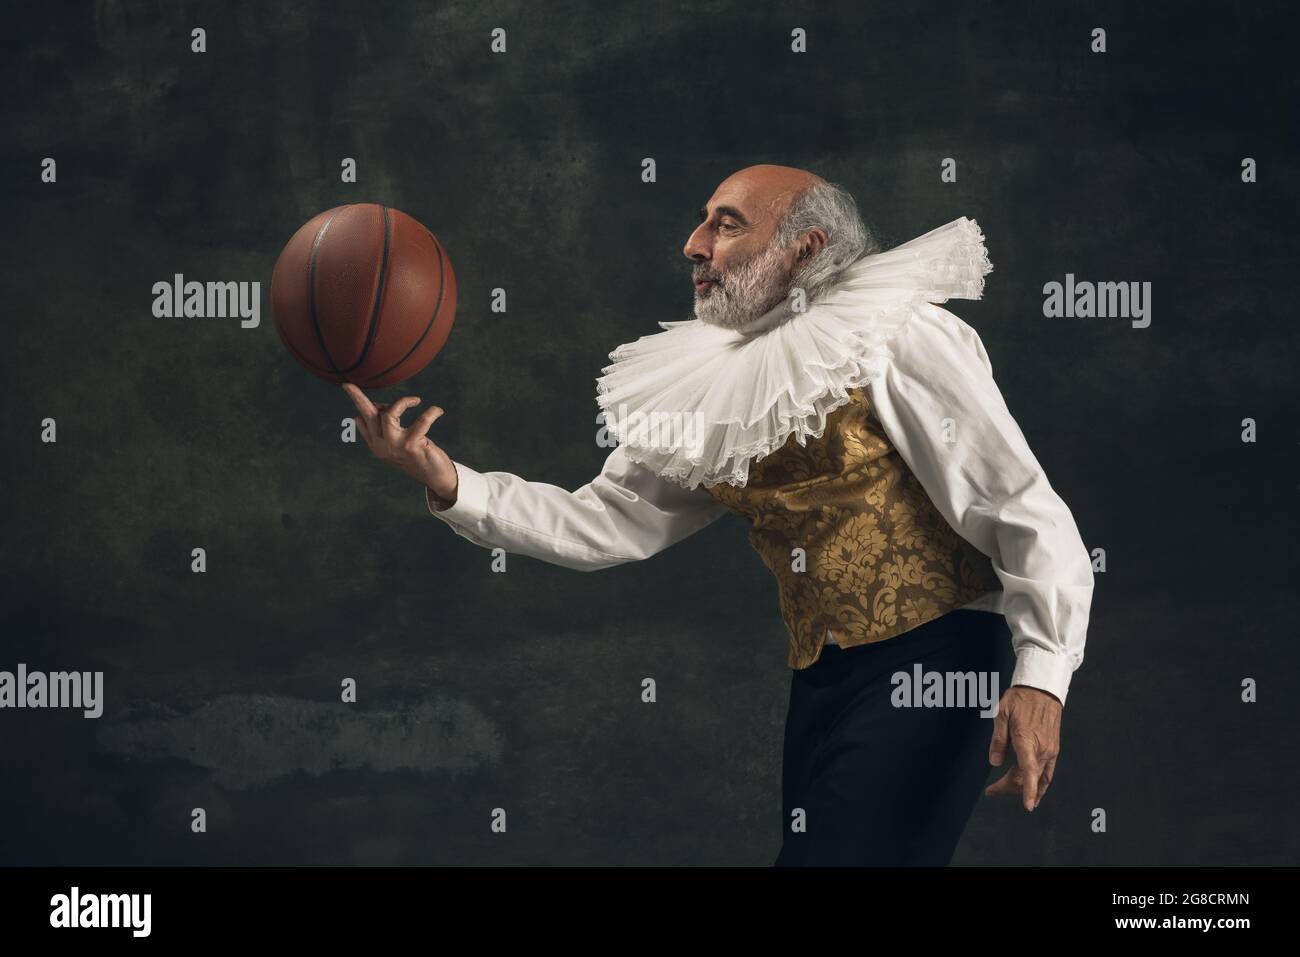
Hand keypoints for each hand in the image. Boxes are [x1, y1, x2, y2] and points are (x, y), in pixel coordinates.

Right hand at [342, 383, 457, 502]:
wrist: (435, 477)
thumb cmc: (418, 456)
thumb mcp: (398, 442)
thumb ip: (386, 428)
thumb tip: (378, 407)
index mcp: (377, 445)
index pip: (362, 422)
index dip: (364, 404)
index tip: (358, 391)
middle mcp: (382, 446)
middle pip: (368, 416)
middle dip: (357, 398)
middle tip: (347, 385)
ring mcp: (395, 446)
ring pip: (388, 415)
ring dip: (403, 402)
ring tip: (416, 400)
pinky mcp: (412, 446)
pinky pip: (421, 421)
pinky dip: (431, 413)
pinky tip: (438, 411)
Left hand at [985, 684, 1061, 810]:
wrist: (1043, 689)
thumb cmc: (1020, 699)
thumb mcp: (1001, 714)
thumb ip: (998, 740)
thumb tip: (994, 762)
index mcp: (1027, 741)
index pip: (1028, 771)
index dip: (1027, 791)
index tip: (1027, 806)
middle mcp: (1042, 749)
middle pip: (1027, 778)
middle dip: (1009, 788)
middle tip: (992, 791)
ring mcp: (1050, 751)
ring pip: (1038, 778)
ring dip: (1024, 789)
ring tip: (1010, 795)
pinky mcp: (1054, 749)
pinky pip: (1048, 773)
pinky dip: (1040, 784)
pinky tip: (1035, 791)